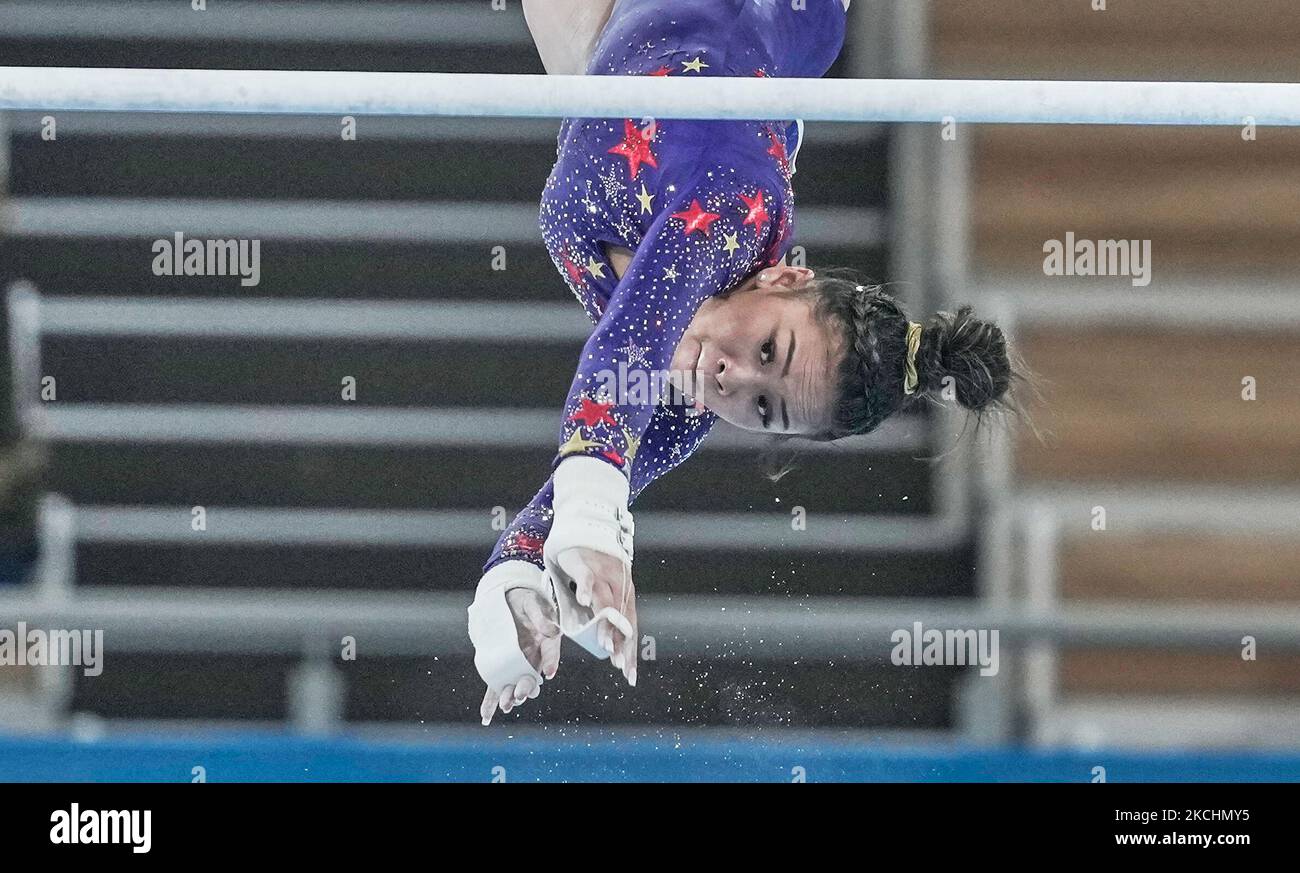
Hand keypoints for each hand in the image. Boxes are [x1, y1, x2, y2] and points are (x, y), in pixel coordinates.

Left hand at [478, 586, 561, 725]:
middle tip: (519, 694)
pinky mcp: (501, 668)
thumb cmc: (525, 600)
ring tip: (505, 705)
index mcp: (546, 642)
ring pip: (514, 684)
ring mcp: (516, 664)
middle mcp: (533, 657)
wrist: (508, 600)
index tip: (549, 673)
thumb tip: (552, 630)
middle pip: (531, 675)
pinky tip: (486, 716)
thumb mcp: (533, 603)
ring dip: (509, 697)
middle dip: (526, 687)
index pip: (550, 654)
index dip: (551, 663)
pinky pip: (496, 686)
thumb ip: (542, 617)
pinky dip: (490, 702)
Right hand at [554, 546, 637, 685]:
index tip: (630, 675)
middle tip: (620, 666)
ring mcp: (604, 575)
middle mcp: (619, 586)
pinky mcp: (587, 565)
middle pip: (622, 619)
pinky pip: (587, 579)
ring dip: (606, 625)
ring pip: (606, 603)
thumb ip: (604, 615)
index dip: (630, 652)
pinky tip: (583, 604)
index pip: (631, 628)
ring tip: (605, 646)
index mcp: (625, 595)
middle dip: (621, 645)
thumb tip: (604, 644)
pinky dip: (585, 590)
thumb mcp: (604, 591)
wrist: (586, 529)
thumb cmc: (594, 566)